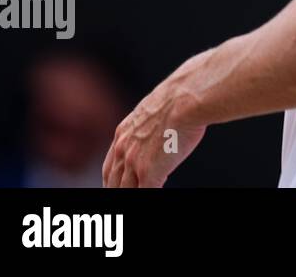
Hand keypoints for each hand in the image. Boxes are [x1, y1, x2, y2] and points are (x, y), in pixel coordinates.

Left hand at [102, 73, 205, 187]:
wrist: (185, 98)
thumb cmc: (181, 97)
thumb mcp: (157, 107)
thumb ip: (154, 121)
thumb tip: (167, 119)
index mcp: (124, 133)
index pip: (110, 166)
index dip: (112, 179)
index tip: (115, 185)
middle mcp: (123, 149)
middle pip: (112, 182)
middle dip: (115, 191)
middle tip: (120, 197)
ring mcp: (134, 163)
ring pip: (125, 191)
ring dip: (130, 196)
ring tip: (141, 195)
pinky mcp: (149, 173)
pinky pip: (144, 194)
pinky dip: (148, 197)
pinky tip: (157, 193)